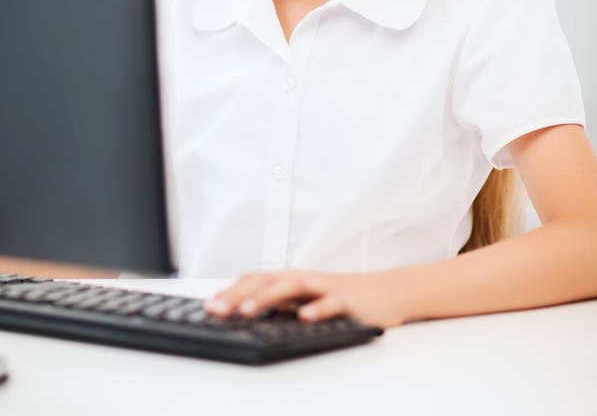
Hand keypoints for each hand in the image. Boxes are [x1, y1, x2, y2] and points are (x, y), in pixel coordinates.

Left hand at [204, 268, 411, 328]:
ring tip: (248, 311)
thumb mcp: (307, 300)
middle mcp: (306, 279)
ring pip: (294, 287)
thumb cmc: (343, 297)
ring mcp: (326, 287)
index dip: (232, 291)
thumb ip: (282, 302)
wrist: (387, 292)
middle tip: (217, 309)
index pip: (257, 280)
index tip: (209, 306)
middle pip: (268, 280)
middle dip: (240, 294)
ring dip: (269, 298)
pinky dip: (317, 309)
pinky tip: (304, 317)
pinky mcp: (348, 300)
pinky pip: (332, 303)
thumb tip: (247, 307)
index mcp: (294, 280)